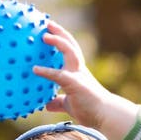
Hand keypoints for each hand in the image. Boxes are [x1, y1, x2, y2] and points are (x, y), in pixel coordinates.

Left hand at [33, 21, 134, 139]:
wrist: (105, 116)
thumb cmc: (90, 110)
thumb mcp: (70, 104)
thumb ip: (58, 102)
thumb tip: (47, 104)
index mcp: (78, 72)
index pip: (70, 51)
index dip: (61, 39)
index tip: (50, 30)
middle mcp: (79, 70)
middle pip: (71, 44)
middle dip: (60, 32)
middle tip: (46, 23)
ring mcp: (79, 75)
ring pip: (70, 52)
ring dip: (58, 41)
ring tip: (44, 35)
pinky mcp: (76, 84)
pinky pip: (59, 75)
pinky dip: (47, 71)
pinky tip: (35, 69)